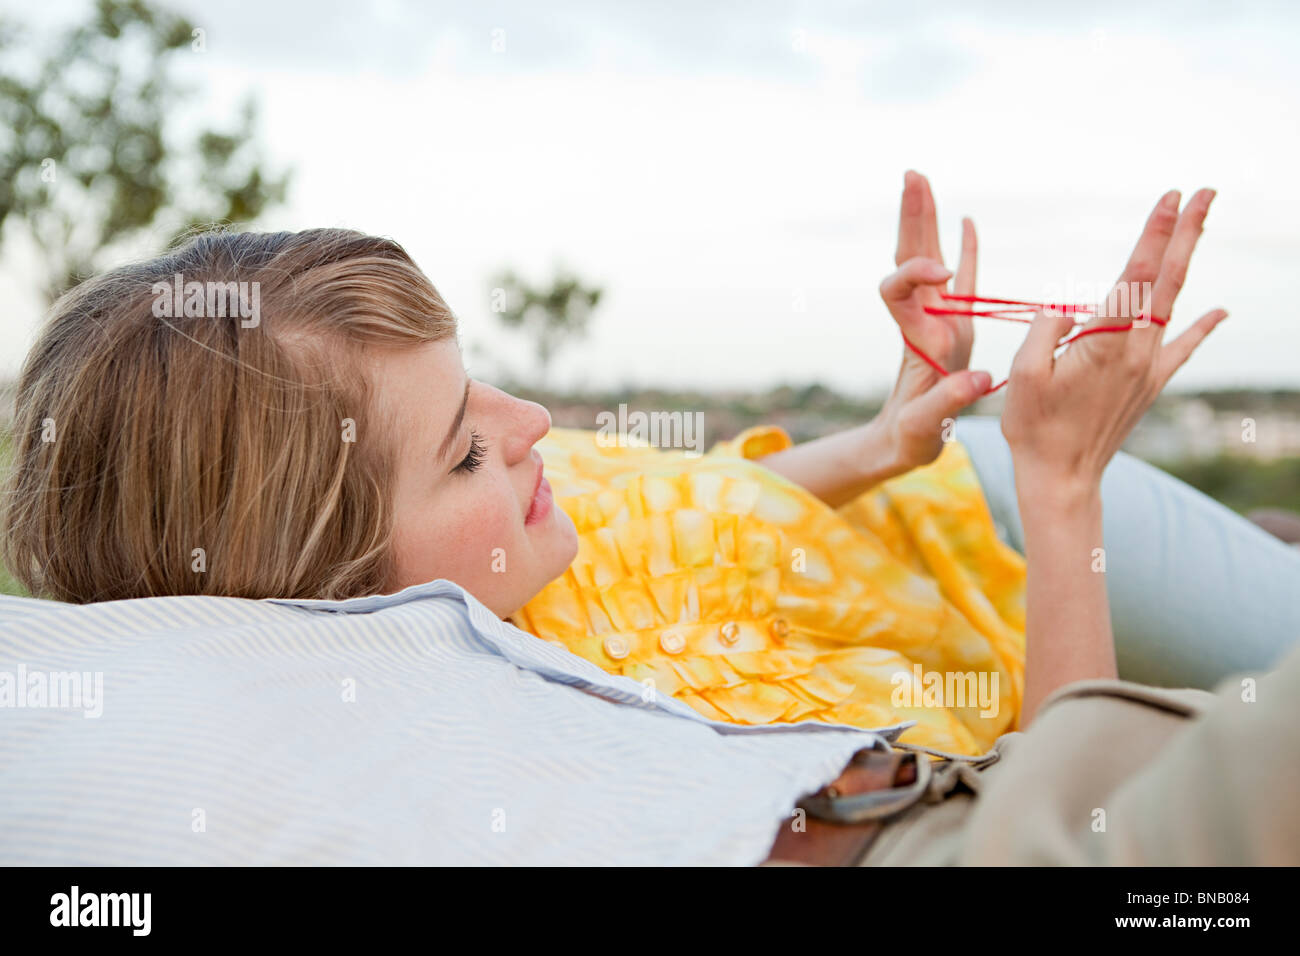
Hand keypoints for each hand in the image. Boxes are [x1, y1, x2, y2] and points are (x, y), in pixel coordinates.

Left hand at [877, 170, 989, 469]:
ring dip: (927, 220)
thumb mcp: (925, 428)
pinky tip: (966, 220)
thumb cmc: (911, 439)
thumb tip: (980, 378)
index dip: (914, 273)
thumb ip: (949, 402)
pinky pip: (963, 278)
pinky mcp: (954, 326)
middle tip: (912, 175)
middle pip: (909, 258)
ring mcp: (939, 319)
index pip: (900, 291)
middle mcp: (923, 320)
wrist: (903, 442)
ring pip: (930, 260)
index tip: (941, 270)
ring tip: (923, 180)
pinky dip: (964, 249)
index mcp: (915, 338)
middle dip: (912, 217)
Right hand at [1001, 188, 1226, 492]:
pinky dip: (1202, 328)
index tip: (1170, 197)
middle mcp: (1135, 350)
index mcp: (1105, 343)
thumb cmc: (1034, 428)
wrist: (1061, 477)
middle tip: (1205, 192)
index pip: (1137, 275)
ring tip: (1200, 225)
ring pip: (1173, 304)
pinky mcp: (1148, 384)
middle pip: (1166, 280)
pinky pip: (1180, 348)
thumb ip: (1046, 329)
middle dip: (1186, 232)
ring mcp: (1147, 368)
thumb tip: (1070, 307)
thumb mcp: (1024, 374)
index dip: (1155, 234)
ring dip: (1186, 261)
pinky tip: (1221, 312)